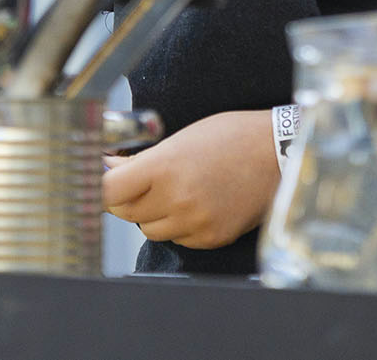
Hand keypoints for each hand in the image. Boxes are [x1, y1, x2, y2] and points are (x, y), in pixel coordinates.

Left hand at [102, 109, 277, 249]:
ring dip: (151, 213)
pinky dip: (177, 225)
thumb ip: (143, 159)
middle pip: (125, 212)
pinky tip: (193, 203)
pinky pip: (178, 238)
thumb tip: (109, 169)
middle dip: (124, 198)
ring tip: (171, 190)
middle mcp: (177, 198)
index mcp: (164, 166)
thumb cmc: (230, 137)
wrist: (277, 154)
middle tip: (134, 181)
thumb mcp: (180, 139)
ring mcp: (195, 222)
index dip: (99, 188)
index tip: (98, 181)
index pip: (110, 191)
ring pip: (150, 229)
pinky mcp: (211, 237)